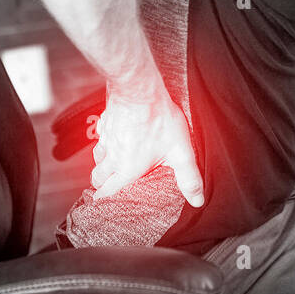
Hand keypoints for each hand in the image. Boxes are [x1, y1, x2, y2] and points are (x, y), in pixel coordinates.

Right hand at [91, 82, 203, 205]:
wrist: (139, 90)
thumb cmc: (159, 119)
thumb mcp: (180, 151)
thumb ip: (188, 177)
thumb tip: (197, 200)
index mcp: (127, 169)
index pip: (109, 191)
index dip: (106, 199)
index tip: (104, 203)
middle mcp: (112, 157)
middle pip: (98, 177)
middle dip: (101, 183)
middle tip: (107, 185)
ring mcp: (106, 138)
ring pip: (97, 157)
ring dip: (101, 163)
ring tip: (110, 164)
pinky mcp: (104, 122)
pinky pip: (99, 137)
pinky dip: (103, 141)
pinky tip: (113, 137)